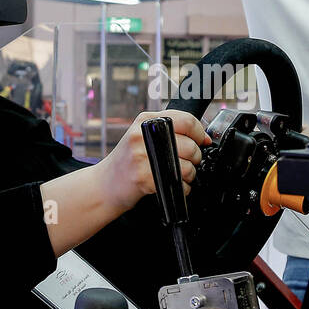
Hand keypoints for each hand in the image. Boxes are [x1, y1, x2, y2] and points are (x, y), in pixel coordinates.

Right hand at [96, 110, 211, 213]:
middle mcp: (143, 135)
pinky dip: (181, 188)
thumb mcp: (143, 135)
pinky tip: (169, 183)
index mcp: (146, 120)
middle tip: (187, 161)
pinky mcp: (144, 177)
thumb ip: (170, 130)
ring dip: (189, 174)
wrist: (105, 184)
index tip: (201, 141)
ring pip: (187, 166)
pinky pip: (178, 183)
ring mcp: (142, 156)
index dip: (199, 133)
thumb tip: (204, 137)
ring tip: (176, 173)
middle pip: (189, 145)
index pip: (186, 120)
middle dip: (196, 157)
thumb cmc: (128, 161)